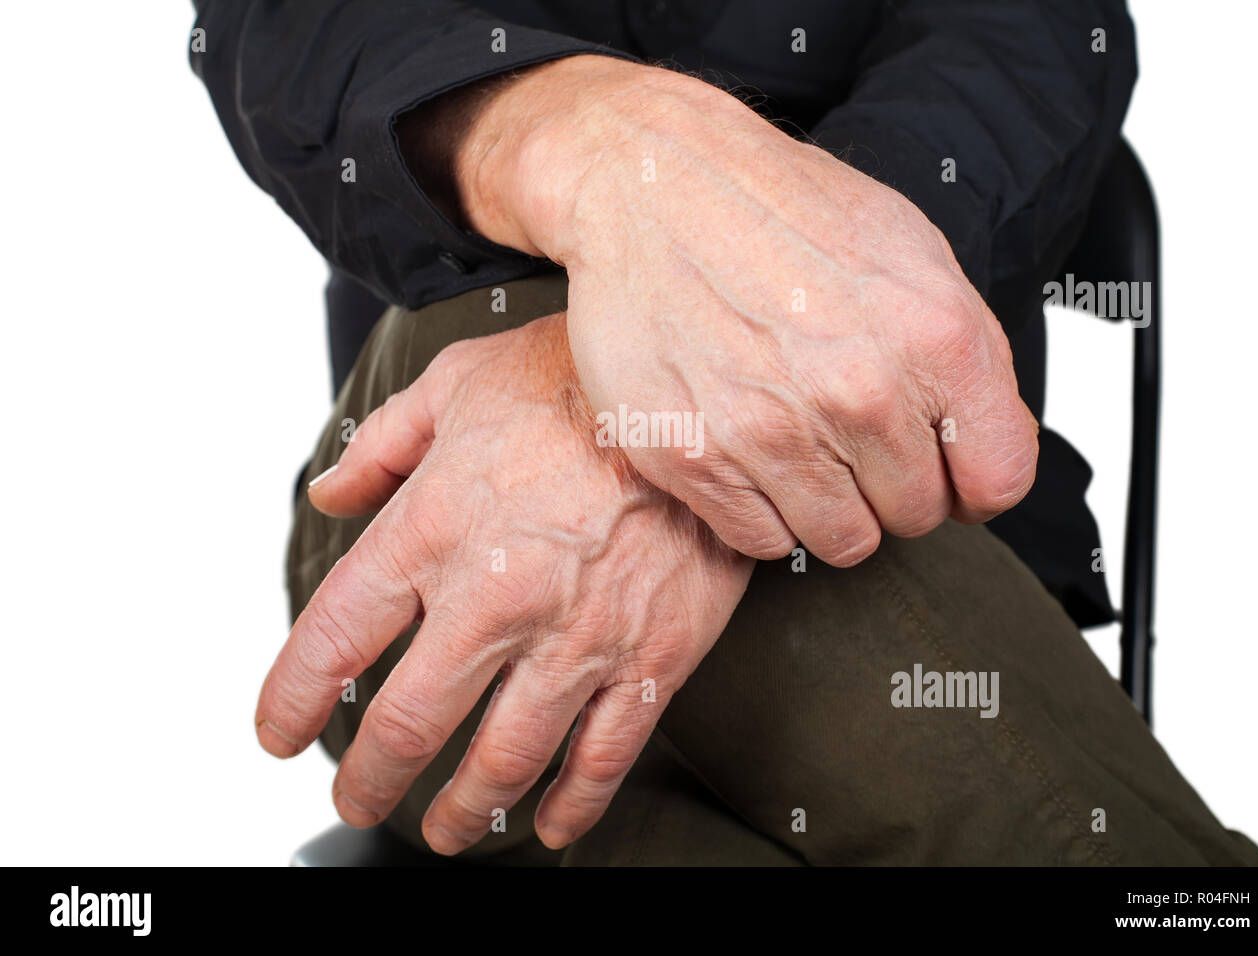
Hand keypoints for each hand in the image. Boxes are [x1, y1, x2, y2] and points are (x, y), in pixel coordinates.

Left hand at [256, 314, 752, 852]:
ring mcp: (576, 637)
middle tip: (359, 801)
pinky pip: (605, 754)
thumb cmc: (576, 380)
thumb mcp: (458, 385)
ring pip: (504, 759)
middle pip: (408, 723)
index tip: (278, 732)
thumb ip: (381, 447)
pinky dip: (574, 803)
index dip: (293, 698)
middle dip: (371, 778)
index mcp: (433, 530)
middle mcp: (494, 598)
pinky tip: (552, 823)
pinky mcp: (650, 655)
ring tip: (447, 830)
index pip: (335, 638)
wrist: (694, 394)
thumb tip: (329, 492)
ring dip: (466, 809)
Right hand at [430, 56, 1037, 565]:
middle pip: (914, 515)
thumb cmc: (775, 210)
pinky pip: (764, 541)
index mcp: (932, 337)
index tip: (945, 470)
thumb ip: (964, 353)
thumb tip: (986, 438)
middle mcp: (859, 392)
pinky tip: (745, 449)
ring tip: (796, 441)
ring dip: (827, 505)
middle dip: (889, 484)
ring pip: (843, 540)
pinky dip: (758, 509)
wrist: (649, 187)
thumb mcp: (908, 248)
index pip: (997, 480)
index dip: (972, 481)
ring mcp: (774, 432)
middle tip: (846, 434)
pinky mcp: (698, 459)